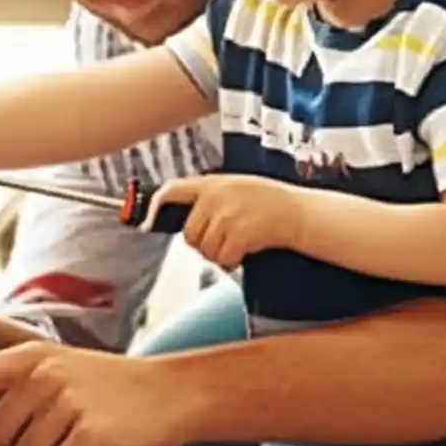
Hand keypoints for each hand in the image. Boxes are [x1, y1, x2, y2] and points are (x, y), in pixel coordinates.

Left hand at [0, 342, 196, 445]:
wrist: (171, 392)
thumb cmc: (109, 387)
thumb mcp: (59, 370)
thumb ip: (20, 385)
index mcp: (28, 358)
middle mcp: (42, 375)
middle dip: (26, 441)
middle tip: (61, 425)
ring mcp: (66, 402)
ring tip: (81, 430)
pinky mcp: (88, 432)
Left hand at [142, 173, 301, 269]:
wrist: (298, 212)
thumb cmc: (267, 201)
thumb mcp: (234, 186)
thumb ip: (207, 196)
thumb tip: (178, 212)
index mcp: (210, 184)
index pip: (171, 190)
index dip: (155, 207)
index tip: (147, 222)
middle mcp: (214, 197)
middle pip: (188, 233)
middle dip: (202, 243)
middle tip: (221, 241)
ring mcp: (226, 215)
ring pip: (204, 249)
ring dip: (218, 254)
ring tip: (235, 244)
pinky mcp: (238, 234)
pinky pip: (222, 258)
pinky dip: (231, 262)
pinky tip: (243, 252)